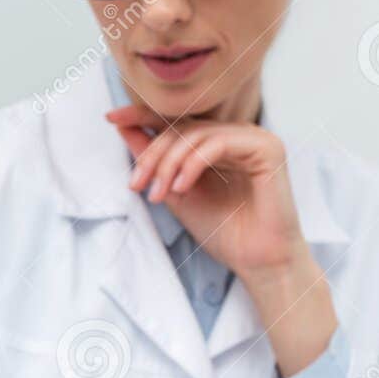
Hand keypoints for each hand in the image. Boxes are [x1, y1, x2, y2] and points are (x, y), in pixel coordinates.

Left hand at [107, 106, 337, 377]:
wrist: (256, 261)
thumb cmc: (223, 233)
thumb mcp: (175, 194)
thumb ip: (154, 162)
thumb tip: (122, 127)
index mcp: (217, 144)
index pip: (177, 122)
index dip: (143, 115)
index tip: (111, 118)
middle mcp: (236, 135)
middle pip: (183, 128)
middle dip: (153, 155)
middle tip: (136, 184)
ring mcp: (254, 138)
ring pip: (197, 134)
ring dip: (169, 163)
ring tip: (158, 194)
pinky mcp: (267, 147)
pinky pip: (220, 143)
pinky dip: (194, 164)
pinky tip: (181, 188)